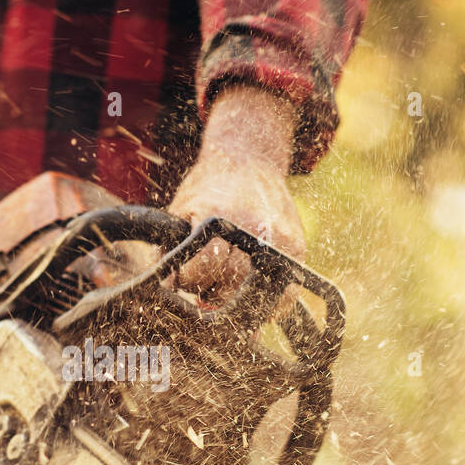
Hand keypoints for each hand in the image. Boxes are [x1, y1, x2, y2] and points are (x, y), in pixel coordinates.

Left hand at [168, 86, 306, 304]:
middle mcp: (253, 228)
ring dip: (237, 299)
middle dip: (211, 290)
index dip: (189, 279)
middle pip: (230, 283)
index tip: (184, 277)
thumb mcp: (178, 213)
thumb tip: (171, 290)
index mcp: (219, 216)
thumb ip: (167, 253)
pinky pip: (286, 295)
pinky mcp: (297, 248)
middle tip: (205, 282)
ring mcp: (279, 239)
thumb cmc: (207, 190)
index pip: (205, 265)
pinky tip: (253, 298)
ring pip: (257, 295)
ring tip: (226, 282)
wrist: (249, 159)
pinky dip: (269, 306)